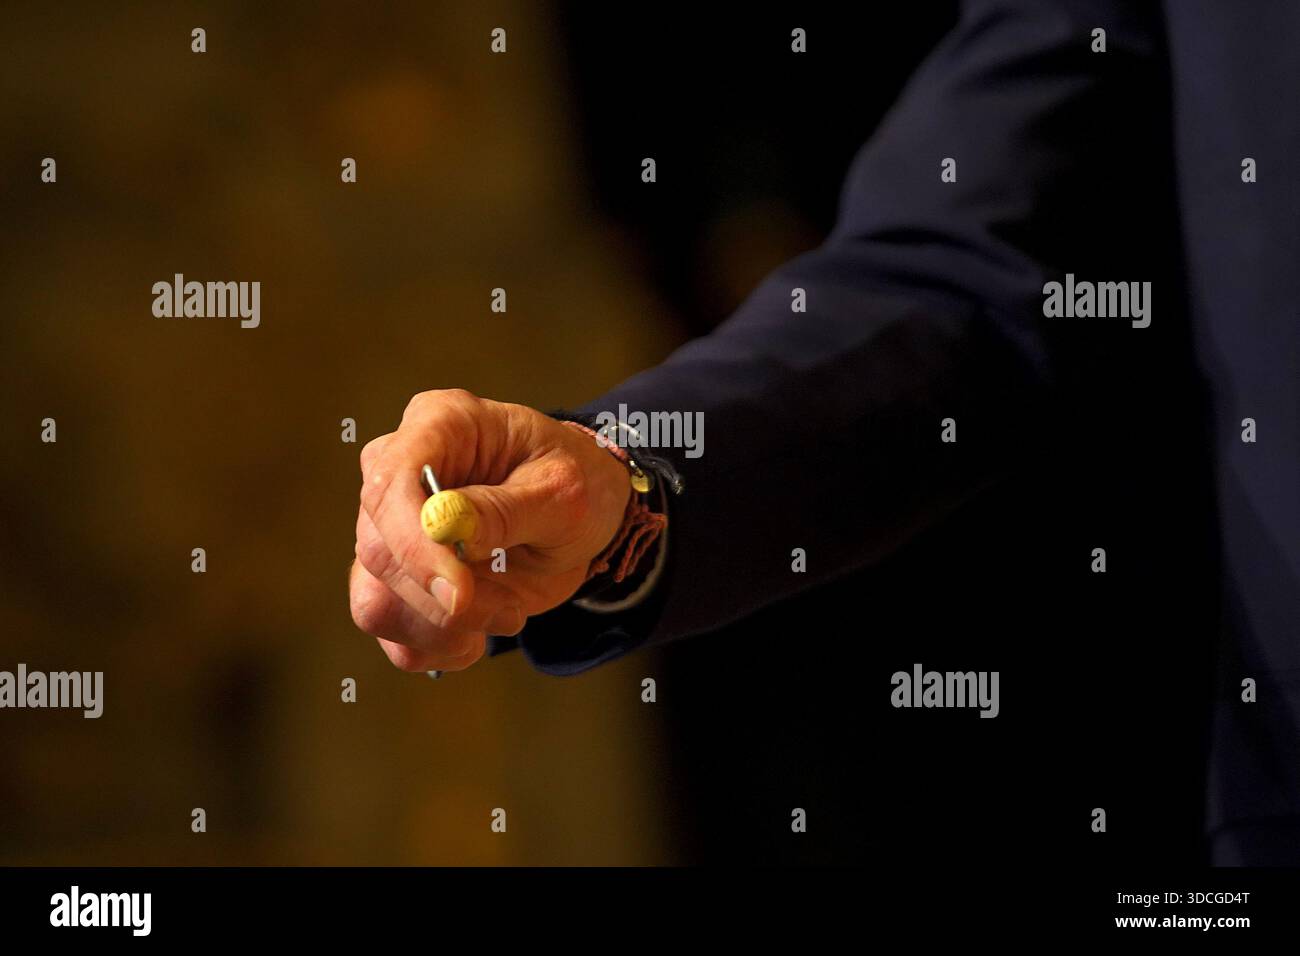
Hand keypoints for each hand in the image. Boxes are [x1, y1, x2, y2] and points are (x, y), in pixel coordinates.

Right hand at [349, 389, 631, 672]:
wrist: (580, 515)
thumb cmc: (574, 483)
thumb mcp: (563, 491)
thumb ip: (506, 509)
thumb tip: (447, 526)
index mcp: (439, 425)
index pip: (391, 482)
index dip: (414, 544)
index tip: (459, 594)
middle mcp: (399, 471)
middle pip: (379, 550)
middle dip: (446, 600)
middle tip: (511, 611)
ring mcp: (390, 527)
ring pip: (376, 599)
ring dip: (443, 629)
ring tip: (505, 613)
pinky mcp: (395, 576)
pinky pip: (391, 631)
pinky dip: (436, 647)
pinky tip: (479, 634)